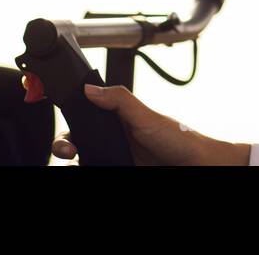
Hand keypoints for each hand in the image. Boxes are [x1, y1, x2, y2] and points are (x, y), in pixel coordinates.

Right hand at [51, 84, 250, 165]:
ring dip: (73, 161)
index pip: (85, 117)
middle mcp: (113, 139)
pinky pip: (95, 169)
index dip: (70, 122)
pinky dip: (85, 168)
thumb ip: (120, 100)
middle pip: (76, 142)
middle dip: (64, 145)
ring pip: (83, 160)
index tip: (62, 127)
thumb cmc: (179, 139)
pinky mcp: (118, 169)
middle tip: (67, 150)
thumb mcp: (147, 116)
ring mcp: (114, 158)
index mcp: (117, 120)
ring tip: (73, 162)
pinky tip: (83, 167)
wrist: (195, 165)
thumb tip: (90, 88)